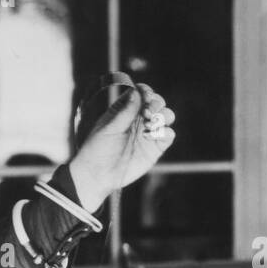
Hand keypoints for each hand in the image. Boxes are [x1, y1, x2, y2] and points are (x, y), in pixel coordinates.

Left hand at [68, 83, 175, 211]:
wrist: (98, 176)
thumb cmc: (97, 150)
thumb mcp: (108, 128)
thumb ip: (125, 111)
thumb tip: (136, 92)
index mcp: (125, 110)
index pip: (142, 93)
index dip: (146, 92)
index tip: (145, 96)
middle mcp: (139, 119)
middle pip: (157, 102)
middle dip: (156, 103)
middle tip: (148, 112)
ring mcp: (148, 133)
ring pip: (166, 116)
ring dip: (163, 116)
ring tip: (150, 124)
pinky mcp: (155, 148)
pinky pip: (168, 135)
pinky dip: (165, 132)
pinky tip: (151, 136)